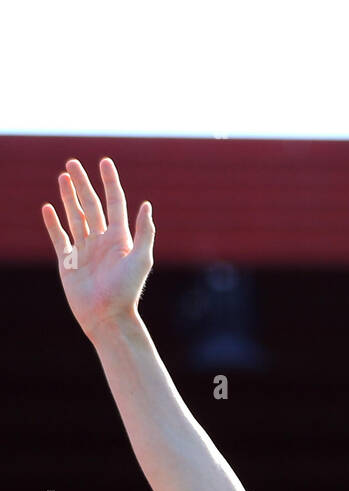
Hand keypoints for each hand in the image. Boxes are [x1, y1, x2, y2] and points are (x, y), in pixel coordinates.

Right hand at [42, 158, 154, 340]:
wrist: (107, 317)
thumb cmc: (127, 291)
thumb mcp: (141, 260)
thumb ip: (144, 232)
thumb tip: (146, 204)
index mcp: (120, 239)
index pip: (115, 203)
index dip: (110, 182)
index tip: (105, 162)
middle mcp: (102, 242)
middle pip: (91, 206)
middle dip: (82, 184)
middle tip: (72, 163)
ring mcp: (85, 251)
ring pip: (75, 217)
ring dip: (69, 197)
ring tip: (63, 177)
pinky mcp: (69, 262)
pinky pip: (59, 238)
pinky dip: (53, 223)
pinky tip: (48, 208)